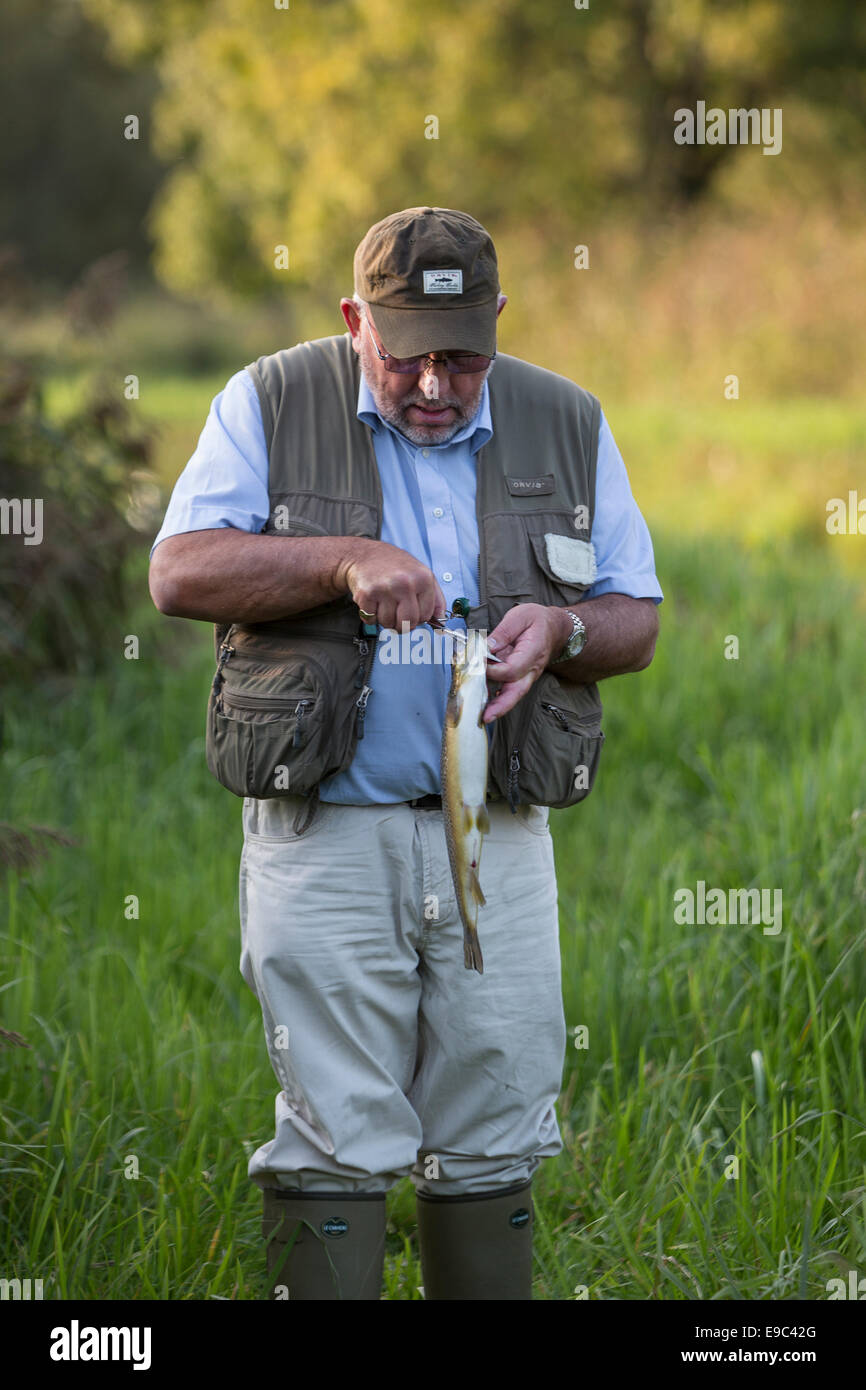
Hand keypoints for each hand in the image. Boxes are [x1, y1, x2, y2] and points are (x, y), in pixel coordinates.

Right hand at [341, 539, 446, 631]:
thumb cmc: (393, 565)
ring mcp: (386, 589)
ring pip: (388, 623)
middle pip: (408, 623)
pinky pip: (371, 619)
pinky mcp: (367, 594)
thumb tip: (441, 623)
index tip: (411, 608)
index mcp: (423, 579)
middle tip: (396, 610)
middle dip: (401, 622)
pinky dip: (370, 614)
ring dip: (384, 617)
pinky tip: (372, 600)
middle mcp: (405, 583)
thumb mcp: (421, 574)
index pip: (426, 616)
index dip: (417, 616)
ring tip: (383, 601)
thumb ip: (435, 599)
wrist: (364, 553)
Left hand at [482, 604, 569, 721]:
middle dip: (501, 705)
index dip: (493, 671)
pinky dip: (498, 699)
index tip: (477, 665)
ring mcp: (527, 676)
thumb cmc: (537, 621)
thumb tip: (487, 645)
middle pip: (516, 692)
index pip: (512, 669)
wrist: (554, 628)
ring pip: (513, 695)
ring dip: (498, 707)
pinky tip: (484, 703)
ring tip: (482, 715)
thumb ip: (503, 631)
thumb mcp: (520, 616)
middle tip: (485, 716)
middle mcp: (531, 669)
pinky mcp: (521, 678)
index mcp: (532, 652)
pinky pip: (510, 691)